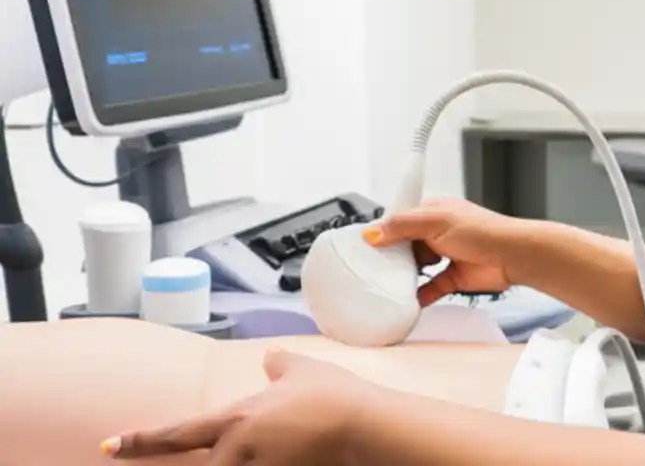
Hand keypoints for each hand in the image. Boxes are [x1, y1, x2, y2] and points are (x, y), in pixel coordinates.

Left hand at [104, 349, 377, 463]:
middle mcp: (241, 450)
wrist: (364, 425)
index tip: (109, 446)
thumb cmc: (334, 394)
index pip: (177, 433)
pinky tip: (279, 461)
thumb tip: (269, 359)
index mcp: (237, 419)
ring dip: (235, 465)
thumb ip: (279, 365)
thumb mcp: (302, 370)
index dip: (140, 441)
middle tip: (195, 460)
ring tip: (257, 453)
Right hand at [364, 197, 533, 306]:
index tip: (364, 245)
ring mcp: (445, 255)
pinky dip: (418, 296)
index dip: (383, 231)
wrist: (512, 256)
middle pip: (405, 246)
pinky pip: (430, 288)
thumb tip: (372, 233)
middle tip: (370, 269)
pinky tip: (406, 302)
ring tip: (384, 286)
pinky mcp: (453, 277)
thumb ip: (401, 226)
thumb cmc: (482, 231)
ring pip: (416, 267)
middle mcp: (436, 232)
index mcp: (432, 212)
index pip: (399, 220)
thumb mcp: (435, 222)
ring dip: (403, 276)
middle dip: (390, 257)